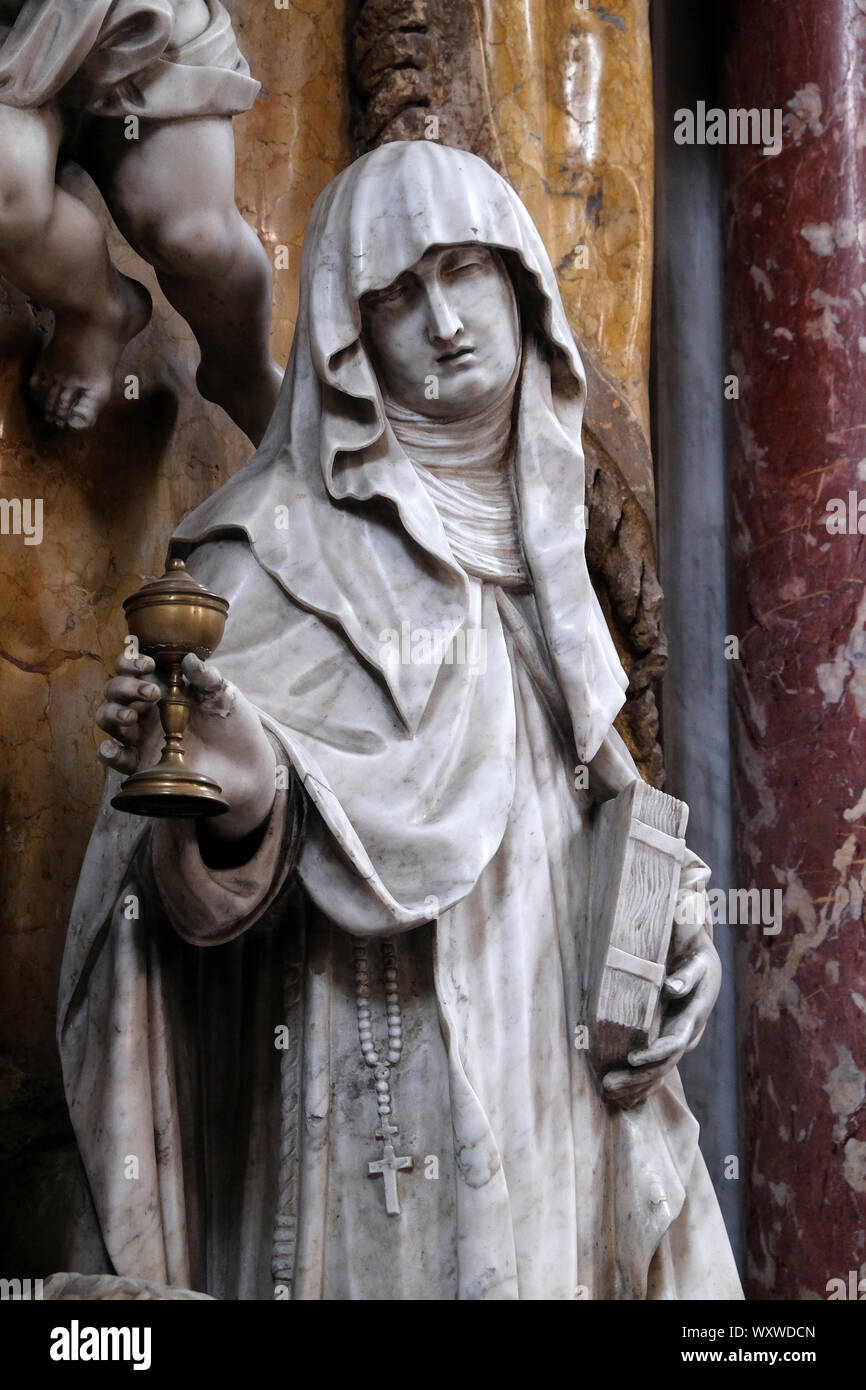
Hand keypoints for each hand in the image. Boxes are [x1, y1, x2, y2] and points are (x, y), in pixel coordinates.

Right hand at [96, 650, 276, 839]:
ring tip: (131, 717)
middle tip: (152, 693)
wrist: (247, 766)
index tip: (149, 664)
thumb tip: (187, 658)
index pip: (133, 668)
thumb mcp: (225, 695)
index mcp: (164, 688)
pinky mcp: (143, 764)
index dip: (132, 662)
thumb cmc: (234, 724)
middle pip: (115, 691)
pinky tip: (113, 747)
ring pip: (107, 719)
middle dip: (125, 686)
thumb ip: (207, 677)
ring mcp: (143, 737)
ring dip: (112, 713)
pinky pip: (116, 758)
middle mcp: (148, 710)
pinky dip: (108, 751)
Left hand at [602, 906, 720, 1109]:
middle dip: (637, 1078)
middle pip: (663, 1065)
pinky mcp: (668, 1041)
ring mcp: (678, 1041)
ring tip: (608, 1094)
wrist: (707, 964)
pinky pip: (656, 1068)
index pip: (674, 1045)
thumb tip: (671, 988)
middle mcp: (686, 1036)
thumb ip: (687, 976)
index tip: (632, 1059)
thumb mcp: (699, 963)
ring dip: (635, 1086)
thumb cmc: (699, 959)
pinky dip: (641, 1083)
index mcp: (694, 1019)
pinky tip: (623, 1096)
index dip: (654, 1054)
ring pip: (658, 1071)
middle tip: (608, 1085)